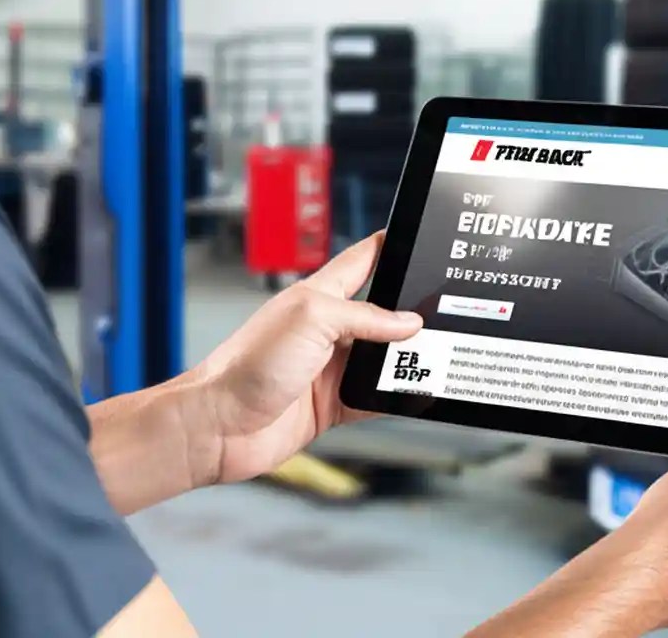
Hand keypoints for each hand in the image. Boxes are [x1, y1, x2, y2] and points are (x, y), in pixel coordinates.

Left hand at [196, 232, 421, 483]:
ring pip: (384, 358)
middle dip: (414, 311)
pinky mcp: (332, 405)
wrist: (219, 428)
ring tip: (443, 355)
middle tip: (449, 310)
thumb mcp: (312, 321)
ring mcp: (330, 368)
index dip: (391, 247)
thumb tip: (408, 323)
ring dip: (410, 359)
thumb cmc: (246, 366)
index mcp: (318, 296)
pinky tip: (417, 393)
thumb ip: (365, 316)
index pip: (363, 260)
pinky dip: (397, 396)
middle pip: (383, 313)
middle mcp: (327, 330)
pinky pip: (375, 398)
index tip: (420, 239)